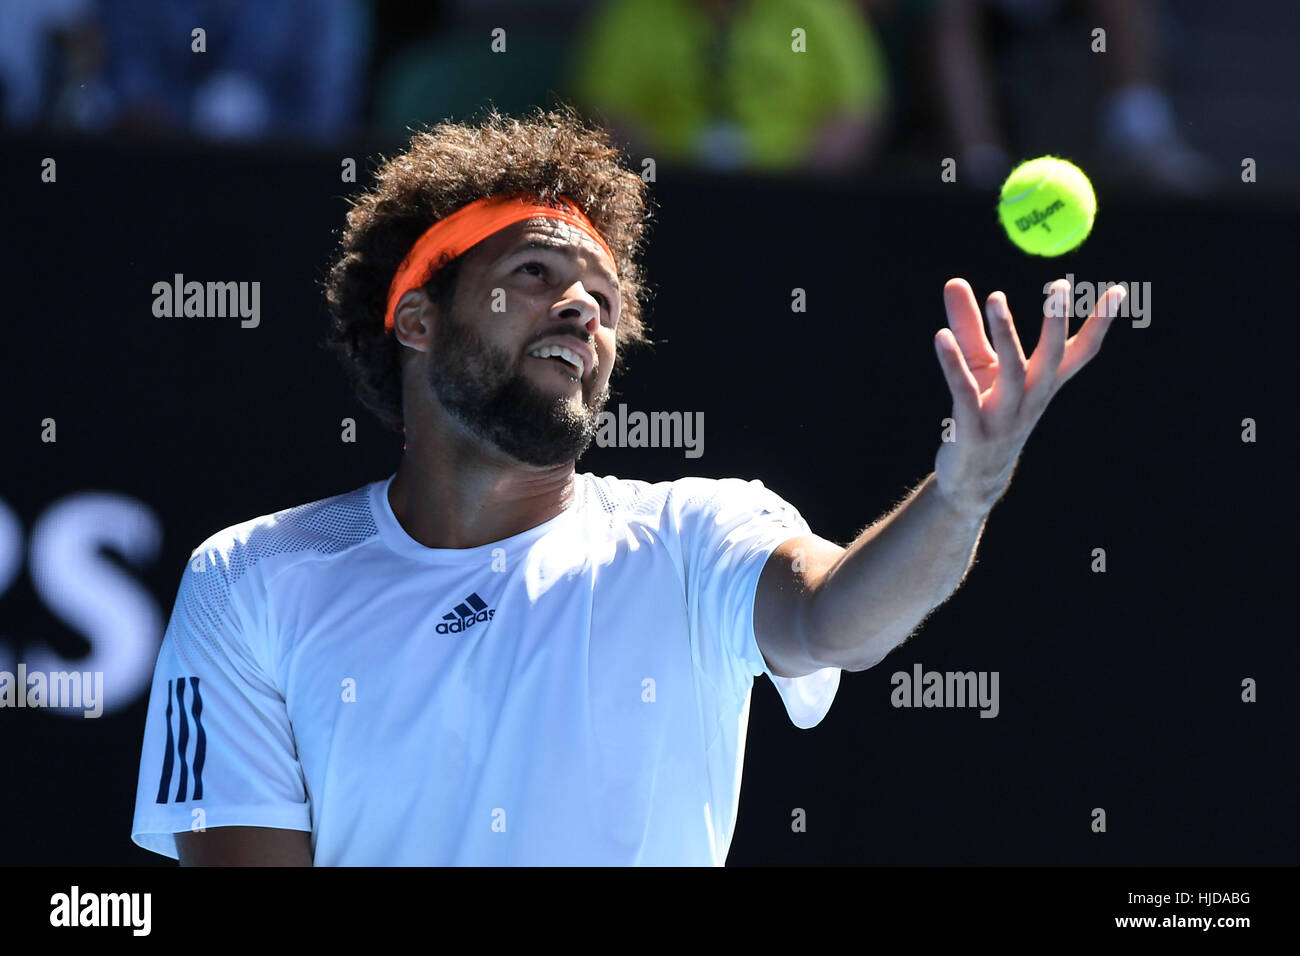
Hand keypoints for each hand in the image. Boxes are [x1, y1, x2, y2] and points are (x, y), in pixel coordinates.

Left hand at [932, 277, 1123, 517]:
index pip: (1079, 352)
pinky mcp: (972, 430)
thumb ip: (970, 324)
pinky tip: (941, 336)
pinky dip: (953, 364)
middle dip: (1056, 323)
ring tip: (997, 297)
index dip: (1100, 324)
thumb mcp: (979, 366)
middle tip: (1060, 286)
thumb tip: (954, 280)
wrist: (970, 479)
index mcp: (1043, 383)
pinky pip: (964, 392)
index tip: (1120, 290)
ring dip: (1006, 333)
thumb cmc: (983, 413)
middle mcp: (1031, 399)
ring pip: (1013, 372)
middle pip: (1052, 358)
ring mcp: (1004, 417)